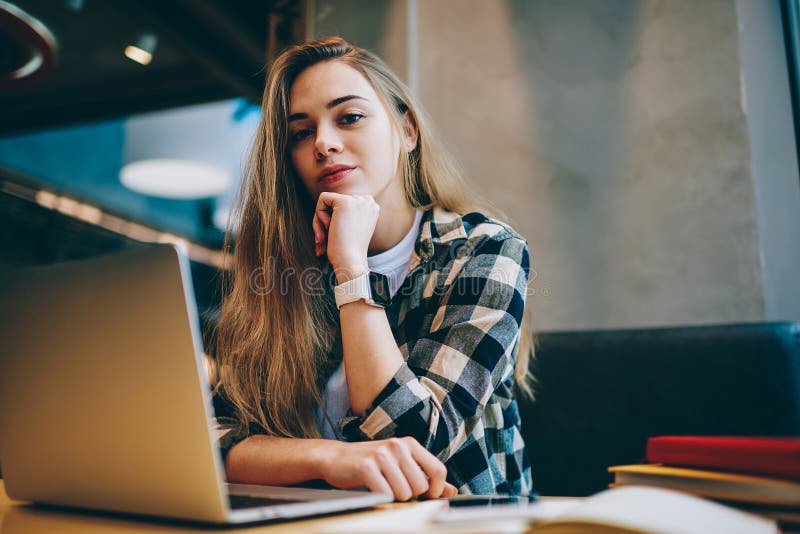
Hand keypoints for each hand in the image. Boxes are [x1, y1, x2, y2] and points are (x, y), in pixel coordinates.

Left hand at [312, 193, 378, 279]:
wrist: (350, 261)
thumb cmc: (347, 252)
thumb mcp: (350, 229)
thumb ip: (344, 216)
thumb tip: (329, 210)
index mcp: (372, 208)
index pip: (345, 205)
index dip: (336, 220)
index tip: (335, 236)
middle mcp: (368, 202)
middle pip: (336, 202)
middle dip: (327, 221)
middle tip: (327, 239)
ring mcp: (357, 200)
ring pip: (328, 201)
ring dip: (321, 221)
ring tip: (326, 237)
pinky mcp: (344, 202)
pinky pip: (322, 199)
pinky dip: (318, 215)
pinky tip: (328, 228)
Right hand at [318, 437, 458, 500]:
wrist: (335, 458)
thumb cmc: (371, 464)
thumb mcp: (400, 465)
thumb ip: (425, 476)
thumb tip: (452, 490)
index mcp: (410, 444)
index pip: (438, 470)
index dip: (435, 489)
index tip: (424, 495)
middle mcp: (398, 446)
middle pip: (421, 486)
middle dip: (409, 495)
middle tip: (393, 487)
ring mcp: (382, 455)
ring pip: (405, 493)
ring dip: (394, 498)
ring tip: (382, 487)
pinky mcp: (367, 467)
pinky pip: (386, 494)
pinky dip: (381, 498)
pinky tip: (373, 489)